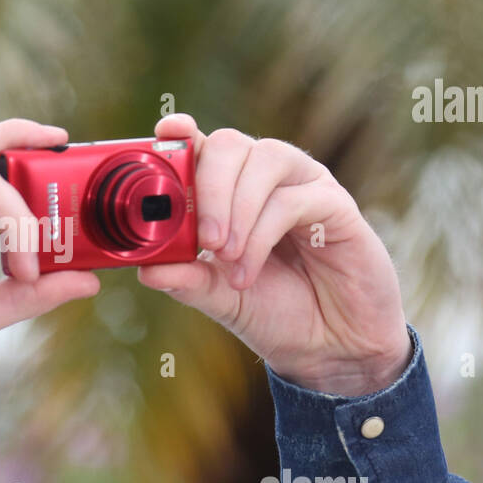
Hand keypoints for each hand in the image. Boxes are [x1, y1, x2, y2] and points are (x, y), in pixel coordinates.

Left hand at [137, 114, 410, 395]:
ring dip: (238, 208)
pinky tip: (248, 271)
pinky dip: (262, 234)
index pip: (203, 145)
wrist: (329, 348)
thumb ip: (186, 280)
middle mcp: (266, 178)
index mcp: (231, 190)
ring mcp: (303, 185)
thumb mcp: (219, 298)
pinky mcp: (337, 205)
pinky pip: (294, 199)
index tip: (165, 134)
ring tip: (226, 256)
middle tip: (204, 239)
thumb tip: (145, 268)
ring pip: (265, 160)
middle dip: (208, 186)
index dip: (181, 134)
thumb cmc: (275, 313)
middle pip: (230, 143)